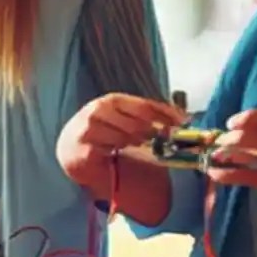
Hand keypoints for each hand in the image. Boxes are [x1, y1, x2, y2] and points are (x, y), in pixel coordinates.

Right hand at [57, 94, 186, 185]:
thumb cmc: (102, 133)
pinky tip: (115, 154)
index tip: (185, 124)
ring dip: (135, 145)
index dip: (167, 116)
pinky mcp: (85, 149)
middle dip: (154, 134)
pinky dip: (117, 155)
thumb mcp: (123, 119)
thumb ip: (146, 117)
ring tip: (132, 146)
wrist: (71, 148)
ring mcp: (89, 129)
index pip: (146, 107)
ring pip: (127, 138)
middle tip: (163, 143)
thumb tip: (182, 118)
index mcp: (111, 100)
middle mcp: (98, 111)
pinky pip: (112, 153)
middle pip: (139, 124)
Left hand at [207, 109, 256, 215]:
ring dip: (222, 154)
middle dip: (226, 139)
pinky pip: (241, 175)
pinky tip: (214, 173)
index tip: (229, 124)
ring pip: (242, 153)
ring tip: (214, 157)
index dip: (240, 119)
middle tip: (218, 144)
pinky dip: (223, 174)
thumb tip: (239, 134)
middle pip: (246, 135)